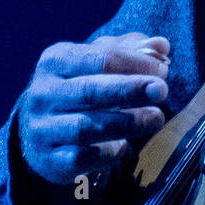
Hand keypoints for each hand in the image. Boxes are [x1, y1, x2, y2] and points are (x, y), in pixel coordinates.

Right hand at [18, 32, 170, 186]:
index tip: (163, 71)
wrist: (43, 133)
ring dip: (125, 123)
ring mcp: (42, 128)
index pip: (99, 58)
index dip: (134, 63)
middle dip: (129, 90)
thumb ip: (132, 52)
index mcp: (56, 61)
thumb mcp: (101, 64)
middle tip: (161, 91)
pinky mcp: (47, 159)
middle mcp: (43, 93)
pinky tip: (124, 147)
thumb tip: (161, 45)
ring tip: (156, 118)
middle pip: (89, 91)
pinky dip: (104, 153)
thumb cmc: (82, 89)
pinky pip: (79, 158)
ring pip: (84, 127)